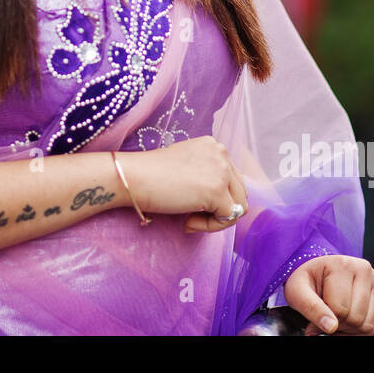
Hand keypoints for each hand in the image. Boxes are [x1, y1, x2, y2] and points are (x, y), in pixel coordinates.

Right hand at [117, 136, 248, 232]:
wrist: (134, 177)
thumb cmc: (151, 175)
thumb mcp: (186, 166)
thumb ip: (205, 174)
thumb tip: (225, 203)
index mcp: (214, 146)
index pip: (231, 178)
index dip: (215, 196)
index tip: (191, 202)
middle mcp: (222, 153)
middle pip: (239, 192)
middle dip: (219, 209)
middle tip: (191, 216)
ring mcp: (221, 171)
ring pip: (238, 206)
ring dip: (216, 219)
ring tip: (190, 219)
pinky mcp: (217, 191)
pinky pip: (228, 218)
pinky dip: (209, 226)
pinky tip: (188, 222)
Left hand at [283, 255, 373, 335]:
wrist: (317, 273)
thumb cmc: (308, 280)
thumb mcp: (298, 291)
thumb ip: (311, 308)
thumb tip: (330, 326)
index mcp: (342, 265)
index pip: (340, 309)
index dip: (326, 320)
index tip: (315, 319)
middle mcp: (363, 270)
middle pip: (356, 318)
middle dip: (339, 325)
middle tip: (327, 318)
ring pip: (368, 324)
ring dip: (350, 329)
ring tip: (336, 318)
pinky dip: (361, 330)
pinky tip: (347, 320)